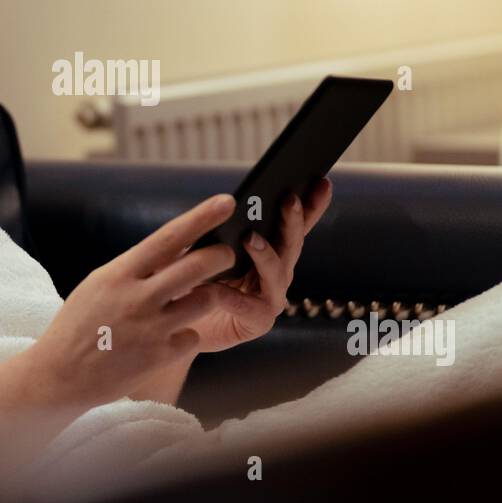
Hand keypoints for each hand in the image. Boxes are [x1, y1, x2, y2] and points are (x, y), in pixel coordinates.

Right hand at [29, 192, 249, 409]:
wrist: (60, 375)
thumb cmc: (80, 324)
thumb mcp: (100, 284)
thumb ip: (136, 268)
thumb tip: (175, 247)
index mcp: (120, 273)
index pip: (169, 237)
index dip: (201, 217)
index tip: (227, 202)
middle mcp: (138, 297)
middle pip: (199, 266)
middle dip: (222, 255)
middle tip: (227, 253)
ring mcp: (151, 329)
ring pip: (206, 300)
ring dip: (209, 296)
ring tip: (196, 298)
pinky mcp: (159, 357)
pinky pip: (193, 337)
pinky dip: (186, 335)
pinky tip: (169, 338)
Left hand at [177, 175, 333, 353]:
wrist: (180, 321)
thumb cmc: (192, 278)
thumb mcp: (202, 247)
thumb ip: (216, 230)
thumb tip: (222, 202)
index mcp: (270, 250)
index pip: (293, 224)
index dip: (310, 205)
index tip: (321, 181)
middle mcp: (277, 273)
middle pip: (291, 244)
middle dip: (293, 220)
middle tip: (289, 199)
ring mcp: (271, 297)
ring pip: (276, 272)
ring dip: (265, 254)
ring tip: (250, 238)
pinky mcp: (258, 321)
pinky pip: (248, 307)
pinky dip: (233, 297)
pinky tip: (218, 289)